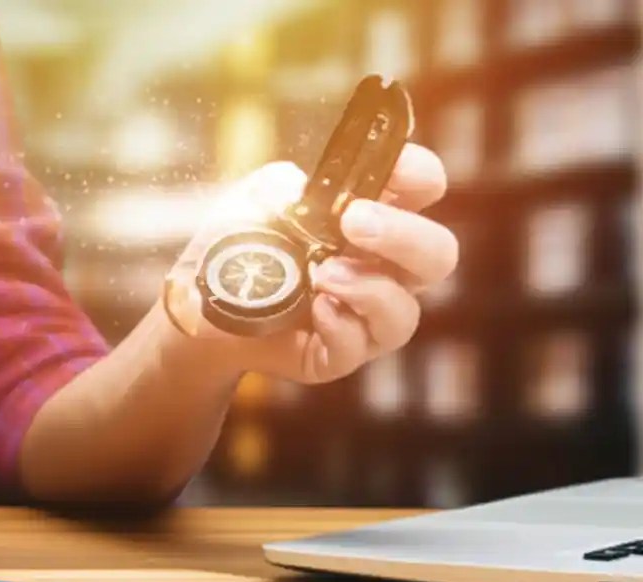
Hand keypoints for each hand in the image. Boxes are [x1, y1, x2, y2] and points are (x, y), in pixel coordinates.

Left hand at [162, 144, 456, 383]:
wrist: (204, 304)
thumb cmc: (245, 245)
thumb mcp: (256, 199)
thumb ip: (284, 185)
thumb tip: (302, 191)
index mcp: (378, 217)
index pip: (425, 188)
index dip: (420, 173)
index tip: (392, 166)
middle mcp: (386, 268)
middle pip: (439, 254)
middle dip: (404, 235)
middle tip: (355, 221)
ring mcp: (368, 316)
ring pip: (406, 311)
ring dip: (367, 288)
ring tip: (322, 274)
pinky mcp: (341, 354)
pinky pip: (360, 345)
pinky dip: (338, 324)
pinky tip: (312, 309)